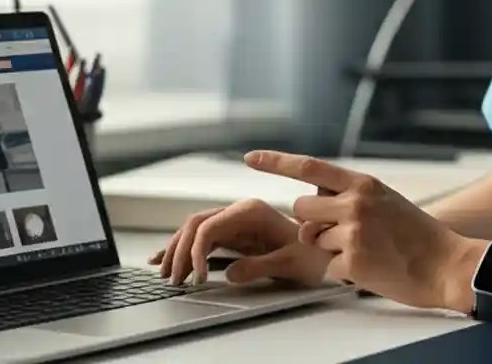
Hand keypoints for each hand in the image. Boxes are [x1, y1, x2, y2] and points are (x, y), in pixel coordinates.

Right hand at [147, 198, 333, 286]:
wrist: (325, 249)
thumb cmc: (312, 254)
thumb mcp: (291, 263)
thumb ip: (260, 266)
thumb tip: (228, 275)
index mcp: (251, 211)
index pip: (209, 226)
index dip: (196, 251)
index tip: (198, 277)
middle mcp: (239, 211)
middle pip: (196, 225)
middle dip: (180, 250)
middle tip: (173, 279)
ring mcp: (234, 221)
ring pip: (195, 230)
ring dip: (177, 250)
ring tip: (166, 274)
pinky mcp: (233, 234)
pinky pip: (202, 239)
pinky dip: (184, 249)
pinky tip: (166, 258)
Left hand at [246, 150, 483, 311]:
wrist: (447, 264)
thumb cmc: (416, 234)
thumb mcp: (384, 200)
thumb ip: (348, 196)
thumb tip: (312, 199)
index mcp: (362, 184)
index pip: (309, 166)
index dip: (276, 162)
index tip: (250, 157)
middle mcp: (354, 203)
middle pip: (301, 207)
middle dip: (310, 221)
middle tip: (339, 232)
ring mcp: (352, 233)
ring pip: (312, 238)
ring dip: (329, 247)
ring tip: (366, 250)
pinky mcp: (352, 262)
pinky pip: (327, 265)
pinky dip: (343, 270)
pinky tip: (371, 267)